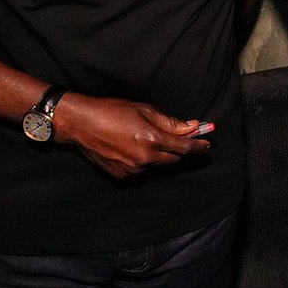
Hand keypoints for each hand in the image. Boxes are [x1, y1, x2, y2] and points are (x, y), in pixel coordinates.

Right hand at [51, 93, 210, 178]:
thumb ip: (171, 122)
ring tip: (152, 140)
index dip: (198, 146)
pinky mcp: (122, 176)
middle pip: (175, 159)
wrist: (80, 124)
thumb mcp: (145, 110)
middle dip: (182, 151)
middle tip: (187, 141)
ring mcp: (133, 170)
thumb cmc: (111, 111)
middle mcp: (145, 159)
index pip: (184, 148)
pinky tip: (136, 148)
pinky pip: (142, 170)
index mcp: (152, 140)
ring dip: (162, 155)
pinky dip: (146, 161)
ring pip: (158, 165)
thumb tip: (192, 127)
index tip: (207, 144)